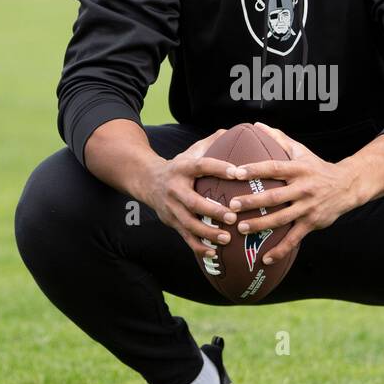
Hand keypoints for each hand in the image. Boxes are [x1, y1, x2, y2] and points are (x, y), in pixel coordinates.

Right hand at [137, 128, 240, 259]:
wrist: (146, 181)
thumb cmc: (178, 167)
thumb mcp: (190, 152)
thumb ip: (211, 143)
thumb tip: (235, 130)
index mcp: (183, 168)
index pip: (202, 165)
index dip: (219, 168)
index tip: (238, 172)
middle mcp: (175, 188)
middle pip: (193, 202)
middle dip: (213, 211)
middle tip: (233, 217)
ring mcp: (171, 208)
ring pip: (189, 224)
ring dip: (208, 233)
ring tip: (227, 238)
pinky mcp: (171, 222)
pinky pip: (185, 238)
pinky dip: (199, 247)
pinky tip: (214, 253)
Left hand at [226, 122, 360, 265]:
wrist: (348, 185)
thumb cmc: (316, 167)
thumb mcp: (300, 151)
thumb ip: (278, 138)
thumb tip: (256, 125)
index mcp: (297, 169)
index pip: (273, 167)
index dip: (254, 170)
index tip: (235, 172)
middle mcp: (302, 188)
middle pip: (274, 196)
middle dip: (252, 201)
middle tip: (231, 205)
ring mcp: (307, 207)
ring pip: (282, 218)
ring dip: (261, 225)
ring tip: (241, 228)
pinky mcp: (312, 223)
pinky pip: (294, 239)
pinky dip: (280, 250)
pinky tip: (265, 259)